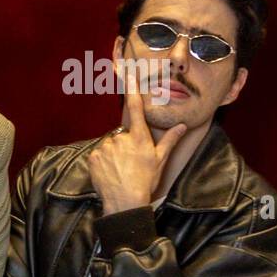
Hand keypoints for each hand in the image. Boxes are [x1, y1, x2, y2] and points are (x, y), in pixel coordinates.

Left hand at [87, 85, 186, 214]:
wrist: (124, 201)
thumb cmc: (146, 181)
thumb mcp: (160, 160)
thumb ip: (170, 140)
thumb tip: (183, 125)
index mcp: (139, 137)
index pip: (136, 109)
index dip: (132, 91)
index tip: (130, 74)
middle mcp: (121, 138)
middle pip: (122, 134)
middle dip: (125, 144)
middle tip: (131, 161)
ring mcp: (105, 147)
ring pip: (110, 144)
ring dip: (114, 153)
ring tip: (121, 169)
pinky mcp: (93, 156)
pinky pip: (98, 154)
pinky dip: (103, 160)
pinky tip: (110, 171)